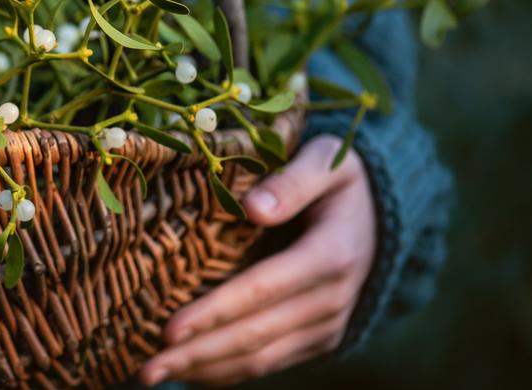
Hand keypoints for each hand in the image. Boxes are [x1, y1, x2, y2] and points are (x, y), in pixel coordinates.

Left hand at [139, 135, 376, 385]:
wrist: (387, 215)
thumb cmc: (340, 181)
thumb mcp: (327, 162)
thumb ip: (293, 182)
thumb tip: (253, 207)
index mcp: (330, 255)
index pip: (261, 290)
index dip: (214, 312)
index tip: (169, 330)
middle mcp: (330, 300)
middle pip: (254, 335)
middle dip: (196, 354)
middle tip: (144, 367)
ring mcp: (327, 325)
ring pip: (260, 359)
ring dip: (205, 370)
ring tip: (153, 372)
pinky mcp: (318, 338)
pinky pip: (271, 362)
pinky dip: (227, 372)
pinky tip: (189, 371)